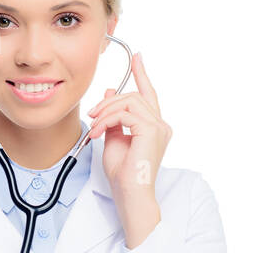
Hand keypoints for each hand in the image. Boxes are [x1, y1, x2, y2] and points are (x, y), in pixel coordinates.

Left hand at [85, 51, 171, 246]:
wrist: (129, 194)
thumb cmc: (122, 174)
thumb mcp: (113, 139)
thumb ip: (113, 117)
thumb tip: (109, 94)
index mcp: (153, 127)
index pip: (148, 94)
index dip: (142, 74)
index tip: (137, 57)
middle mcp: (160, 125)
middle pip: (134, 96)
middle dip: (109, 101)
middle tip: (92, 115)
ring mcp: (159, 128)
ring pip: (129, 101)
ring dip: (106, 111)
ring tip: (94, 126)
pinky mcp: (151, 131)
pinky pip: (125, 114)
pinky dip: (107, 120)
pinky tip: (98, 132)